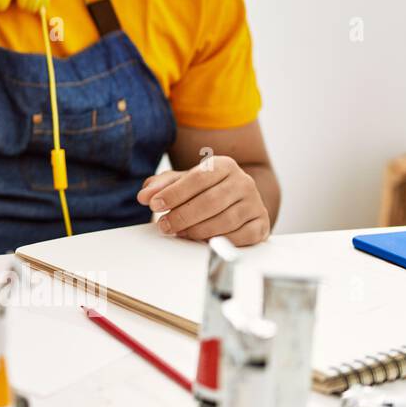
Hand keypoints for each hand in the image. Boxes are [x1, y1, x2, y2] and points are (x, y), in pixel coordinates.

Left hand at [136, 155, 270, 245]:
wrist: (238, 200)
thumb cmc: (205, 190)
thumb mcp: (181, 182)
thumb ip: (161, 186)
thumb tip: (145, 195)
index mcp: (224, 165)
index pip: (198, 178)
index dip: (174, 193)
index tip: (154, 205)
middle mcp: (243, 182)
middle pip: (211, 201)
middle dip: (183, 215)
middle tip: (164, 225)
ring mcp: (255, 204)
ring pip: (225, 220)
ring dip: (198, 230)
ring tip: (179, 232)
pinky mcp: (261, 224)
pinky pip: (241, 236)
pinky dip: (219, 241)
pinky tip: (202, 241)